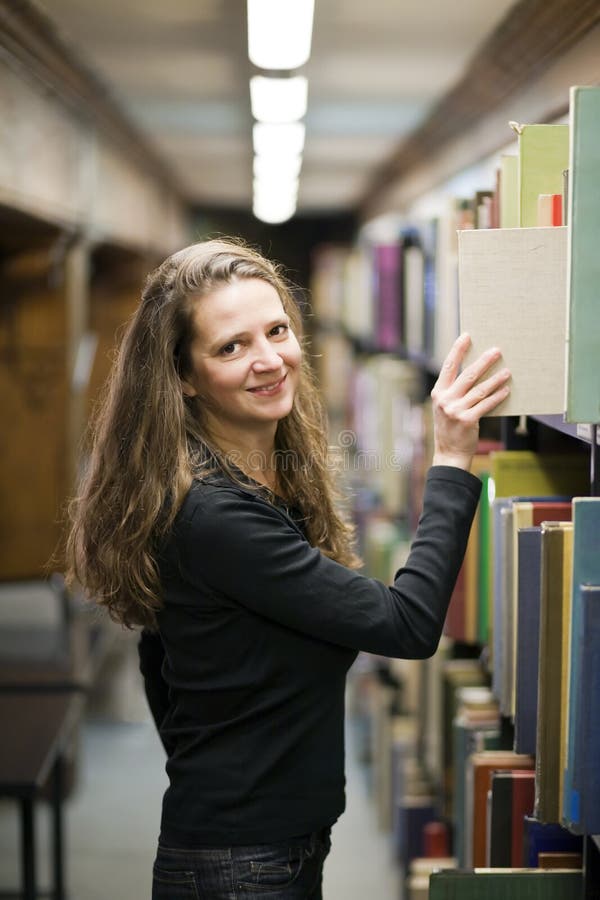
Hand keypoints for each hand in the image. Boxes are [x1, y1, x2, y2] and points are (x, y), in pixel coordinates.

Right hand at [431, 333, 510, 470]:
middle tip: (496, 350)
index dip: (457, 350)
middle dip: (483, 361)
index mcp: (438, 393)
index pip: (448, 367)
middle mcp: (445, 400)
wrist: (449, 453)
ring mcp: (456, 411)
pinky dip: (497, 397)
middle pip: (467, 375)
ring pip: (479, 390)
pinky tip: (506, 390)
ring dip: (495, 379)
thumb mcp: (445, 407)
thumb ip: (453, 391)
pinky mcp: (468, 420)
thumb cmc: (450, 428)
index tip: (467, 336)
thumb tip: (473, 371)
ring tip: (507, 371)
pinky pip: (486, 405)